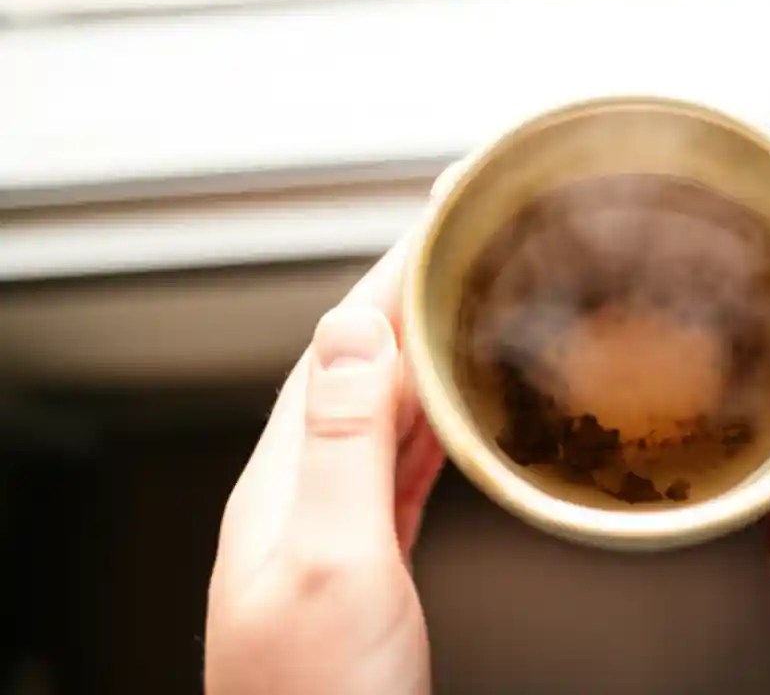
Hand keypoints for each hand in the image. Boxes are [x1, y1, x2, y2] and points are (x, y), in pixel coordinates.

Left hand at [205, 236, 444, 694]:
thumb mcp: (332, 564)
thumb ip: (341, 445)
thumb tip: (352, 329)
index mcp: (286, 479)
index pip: (343, 343)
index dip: (395, 270)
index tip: (446, 209)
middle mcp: (304, 494)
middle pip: (366, 366)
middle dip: (420, 293)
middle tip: (478, 237)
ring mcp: (335, 529)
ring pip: (388, 411)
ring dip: (431, 350)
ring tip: (478, 300)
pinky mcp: (369, 562)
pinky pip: (404, 466)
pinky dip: (437, 422)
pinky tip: (460, 412)